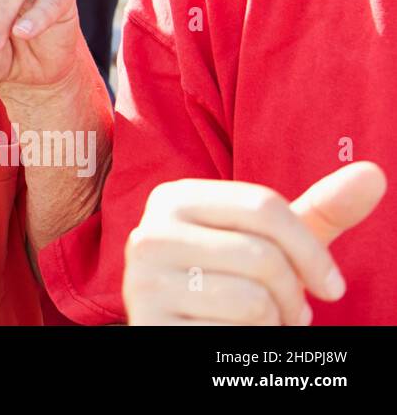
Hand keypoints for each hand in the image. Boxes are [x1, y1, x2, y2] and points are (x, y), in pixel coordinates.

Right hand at [123, 161, 388, 324]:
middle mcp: (149, 232)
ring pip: (253, 298)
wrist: (181, 330)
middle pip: (262, 255)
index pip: (264, 206)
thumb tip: (374, 173)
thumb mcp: (274, 244)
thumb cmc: (235, 281)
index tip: (332, 286)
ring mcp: (143, 279)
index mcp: (174, 198)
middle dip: (294, 294)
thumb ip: (320, 210)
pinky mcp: (150, 322)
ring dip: (274, 322)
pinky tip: (233, 335)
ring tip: (261, 323)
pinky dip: (249, 342)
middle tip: (291, 312)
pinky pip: (231, 332)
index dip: (312, 251)